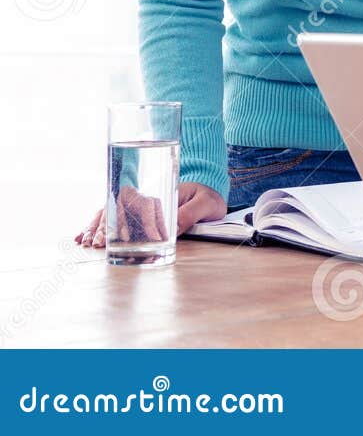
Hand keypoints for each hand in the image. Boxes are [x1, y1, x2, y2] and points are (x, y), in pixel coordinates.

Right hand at [75, 182, 225, 248]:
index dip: (133, 225)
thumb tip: (174, 228)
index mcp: (162, 195)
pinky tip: (81, 236)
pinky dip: (95, 226)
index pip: (143, 208)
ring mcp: (138, 205)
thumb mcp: (207, 204)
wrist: (209, 191)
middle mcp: (146, 198)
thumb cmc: (208, 197)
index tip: (126, 239)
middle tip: (98, 244)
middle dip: (106, 226)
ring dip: (96, 227)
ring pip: (110, 213)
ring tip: (86, 242)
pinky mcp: (135, 213)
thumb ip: (191, 214)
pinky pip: (111, 217)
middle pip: (119, 210)